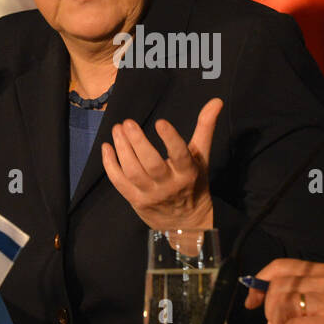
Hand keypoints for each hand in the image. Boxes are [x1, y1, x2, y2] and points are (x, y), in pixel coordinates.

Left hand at [102, 97, 221, 230]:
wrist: (185, 222)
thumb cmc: (194, 183)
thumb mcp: (202, 157)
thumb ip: (205, 128)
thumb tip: (216, 101)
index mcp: (188, 173)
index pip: (180, 155)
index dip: (170, 139)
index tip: (160, 122)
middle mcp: (169, 185)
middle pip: (151, 164)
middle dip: (138, 143)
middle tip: (128, 123)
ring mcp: (150, 195)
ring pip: (133, 172)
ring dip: (122, 150)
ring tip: (117, 130)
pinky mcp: (136, 201)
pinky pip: (119, 183)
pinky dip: (110, 165)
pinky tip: (107, 147)